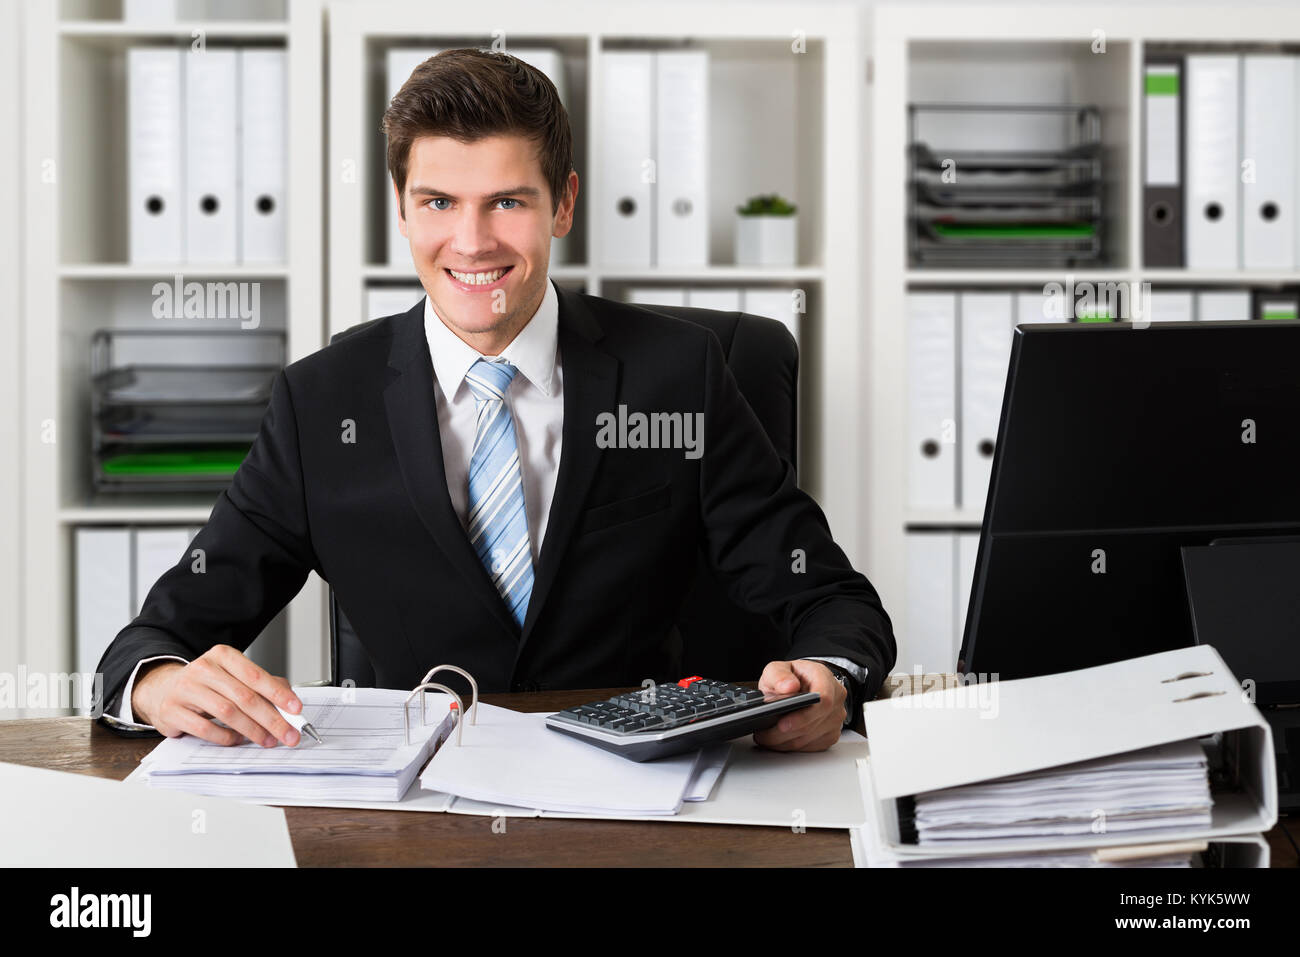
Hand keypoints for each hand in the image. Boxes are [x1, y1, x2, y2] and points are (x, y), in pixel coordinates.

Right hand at [131, 645, 302, 747]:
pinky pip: (205, 728)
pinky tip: (237, 740)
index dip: (278, 694)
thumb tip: (289, 701)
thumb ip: (261, 686)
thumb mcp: (233, 677)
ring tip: (267, 740)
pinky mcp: (172, 710)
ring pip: (227, 712)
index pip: (256, 675)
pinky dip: (226, 737)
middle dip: (271, 719)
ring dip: (252, 730)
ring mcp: (186, 689)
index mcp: (222, 656)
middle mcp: (203, 668)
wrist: (163, 689)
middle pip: (245, 697)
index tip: (296, 709)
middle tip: (288, 734)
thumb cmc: (206, 685)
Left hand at [752, 659, 846, 752]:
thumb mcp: (778, 668)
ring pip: (810, 738)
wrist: (802, 684)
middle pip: (814, 723)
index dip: (803, 716)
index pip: (823, 700)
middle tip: (764, 735)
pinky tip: (779, 741)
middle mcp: (835, 699)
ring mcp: (836, 718)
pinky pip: (811, 746)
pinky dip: (792, 746)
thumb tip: (788, 686)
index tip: (782, 724)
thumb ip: (780, 675)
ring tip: (766, 738)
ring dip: (785, 742)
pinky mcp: (831, 734)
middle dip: (785, 733)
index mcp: (825, 678)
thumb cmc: (792, 677)